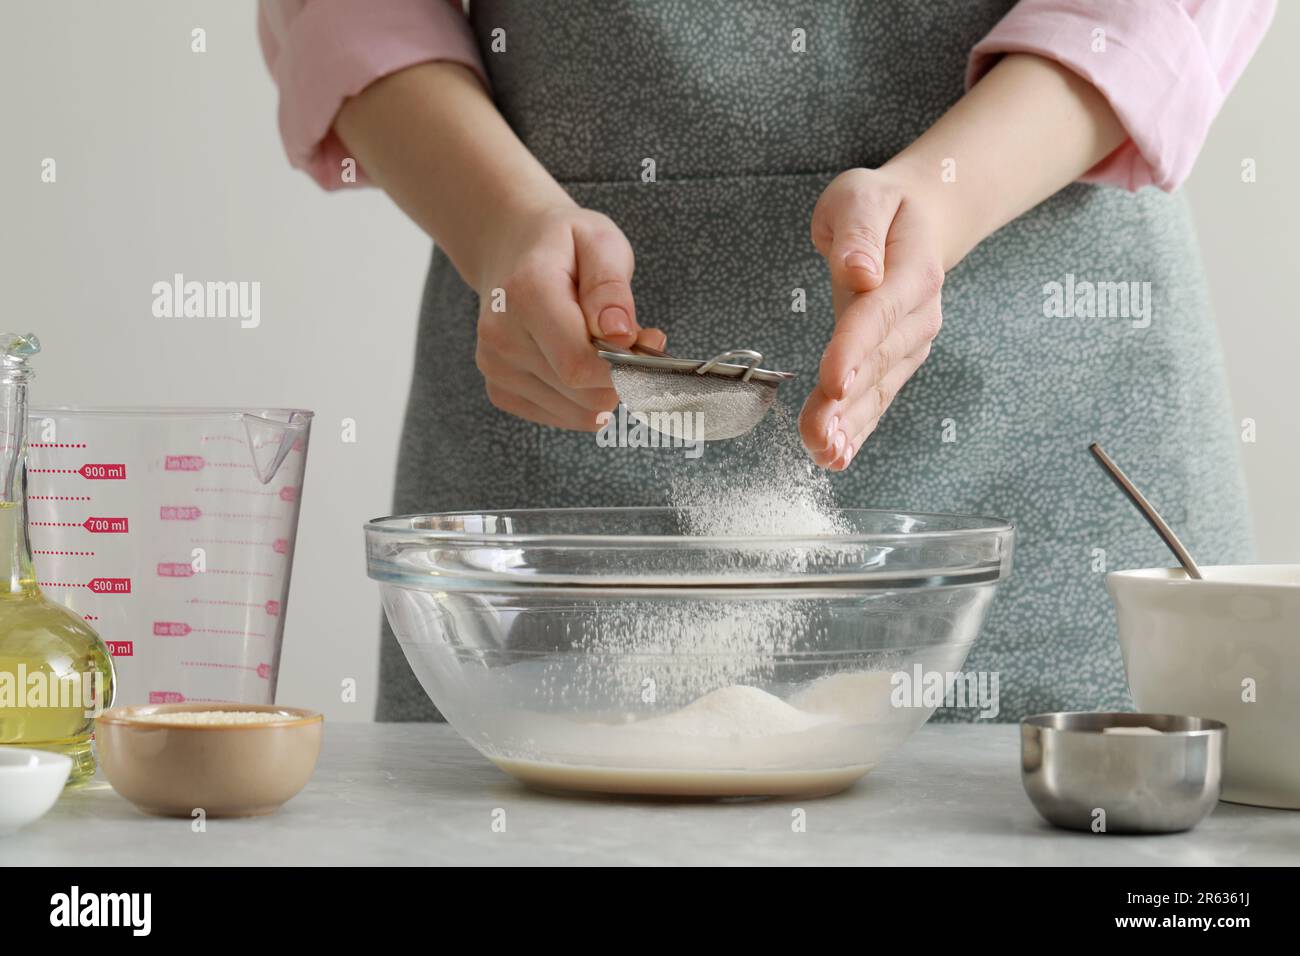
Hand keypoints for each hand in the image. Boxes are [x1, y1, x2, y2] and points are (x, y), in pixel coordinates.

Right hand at [475, 206, 665, 430]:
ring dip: (607, 388)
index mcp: (526, 295)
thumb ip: (611, 288)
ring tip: (606, 347)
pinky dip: (586, 398)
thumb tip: (620, 336)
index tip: (647, 340)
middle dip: (623, 375)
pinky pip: (564, 417)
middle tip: (636, 339)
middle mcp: (501, 337)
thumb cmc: (563, 245)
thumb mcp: (599, 242)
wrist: (512, 248)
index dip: (625, 366)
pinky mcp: (500, 390)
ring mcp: (496, 368)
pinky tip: (583, 363)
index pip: (579, 364)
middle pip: (582, 393)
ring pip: (579, 412)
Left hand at [801, 167, 945, 469]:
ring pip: (876, 390)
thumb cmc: (881, 207)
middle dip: (844, 404)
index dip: (854, 350)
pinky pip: (876, 399)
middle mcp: (918, 315)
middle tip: (815, 437)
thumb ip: (859, 234)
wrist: (918, 220)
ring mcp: (910, 343)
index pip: (877, 315)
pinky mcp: (896, 362)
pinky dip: (856, 430)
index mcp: (911, 271)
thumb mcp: (863, 197)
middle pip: (875, 364)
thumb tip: (859, 272)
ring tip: (822, 455)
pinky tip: (834, 455)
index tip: (831, 381)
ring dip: (848, 427)